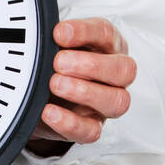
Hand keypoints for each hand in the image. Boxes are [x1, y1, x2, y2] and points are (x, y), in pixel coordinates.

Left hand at [26, 18, 136, 155]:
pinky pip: (92, 131)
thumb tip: (40, 38)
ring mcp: (106, 103)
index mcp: (106, 46)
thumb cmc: (54, 64)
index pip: (107, 34)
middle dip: (90, 65)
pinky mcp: (92, 127)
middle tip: (59, 62)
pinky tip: (49, 112)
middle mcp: (113, 75)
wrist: (41, 96)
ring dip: (84, 92)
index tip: (59, 34)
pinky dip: (70, 123)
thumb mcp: (53, 46)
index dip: (84, 32)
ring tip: (54, 84)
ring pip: (117, 101)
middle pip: (124, 69)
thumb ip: (53, 41)